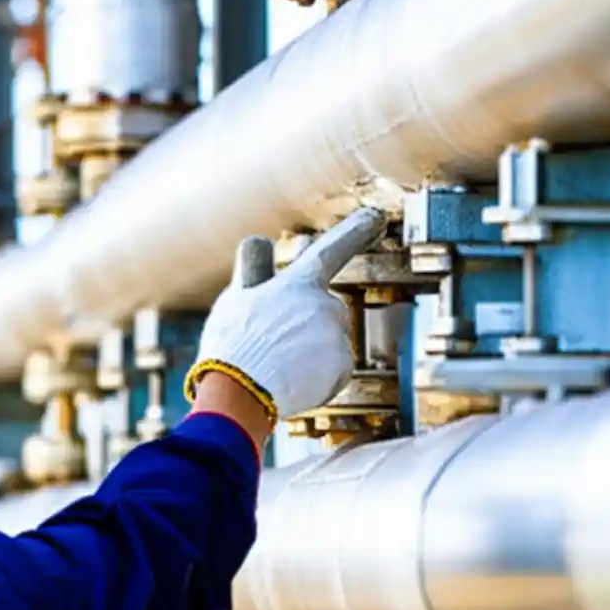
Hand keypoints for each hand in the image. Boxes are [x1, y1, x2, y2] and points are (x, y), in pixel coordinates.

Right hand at [188, 207, 387, 417]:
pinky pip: (332, 371)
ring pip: (326, 342)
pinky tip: (290, 385)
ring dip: (307, 353)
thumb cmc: (232, 345)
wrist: (239, 394)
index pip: (332, 250)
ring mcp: (336, 337)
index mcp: (299, 284)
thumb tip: (258, 239)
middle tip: (272, 344)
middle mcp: (326, 305)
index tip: (376, 216)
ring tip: (274, 368)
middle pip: (324, 309)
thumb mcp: (235, 299)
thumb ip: (253, 269)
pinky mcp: (342, 367)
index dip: (356, 231)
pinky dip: (315, 378)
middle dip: (306, 323)